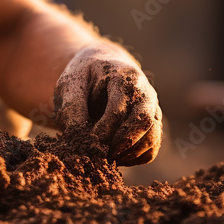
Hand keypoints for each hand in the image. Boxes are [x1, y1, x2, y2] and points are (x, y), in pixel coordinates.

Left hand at [53, 45, 161, 164]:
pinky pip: (152, 146)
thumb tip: (80, 139)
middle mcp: (144, 91)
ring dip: (129, 153)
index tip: (88, 143)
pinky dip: (136, 157)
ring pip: (152, 136)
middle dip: (120, 144)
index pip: (118, 108)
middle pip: (143, 122)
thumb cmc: (83, 76)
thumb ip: (72, 108)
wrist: (101, 65)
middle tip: (101, 155)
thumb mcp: (70, 84)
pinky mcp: (153, 123)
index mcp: (122, 77)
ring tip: (106, 158)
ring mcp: (152, 107)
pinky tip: (116, 157)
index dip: (103, 130)